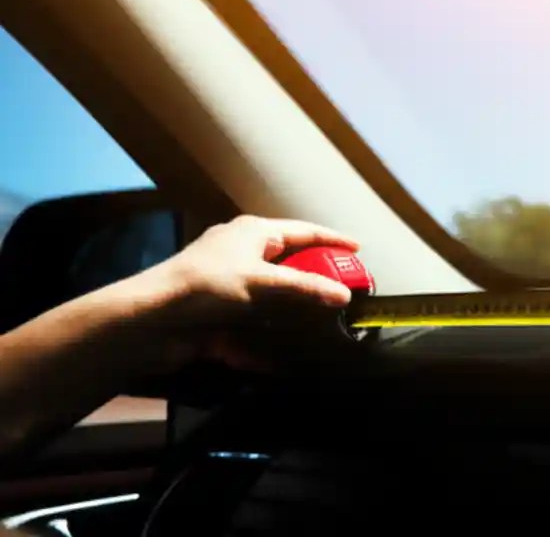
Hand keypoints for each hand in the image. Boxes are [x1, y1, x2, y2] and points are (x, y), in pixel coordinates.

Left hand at [145, 215, 360, 369]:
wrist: (148, 322)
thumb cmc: (205, 286)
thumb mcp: (262, 283)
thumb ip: (305, 288)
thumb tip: (344, 294)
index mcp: (252, 234)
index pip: (302, 232)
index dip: (331, 240)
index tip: (358, 251)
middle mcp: (242, 255)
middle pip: (289, 267)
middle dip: (315, 283)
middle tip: (345, 295)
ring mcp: (229, 288)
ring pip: (272, 301)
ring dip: (293, 317)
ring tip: (323, 330)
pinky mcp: (218, 318)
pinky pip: (252, 330)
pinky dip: (266, 344)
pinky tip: (284, 361)